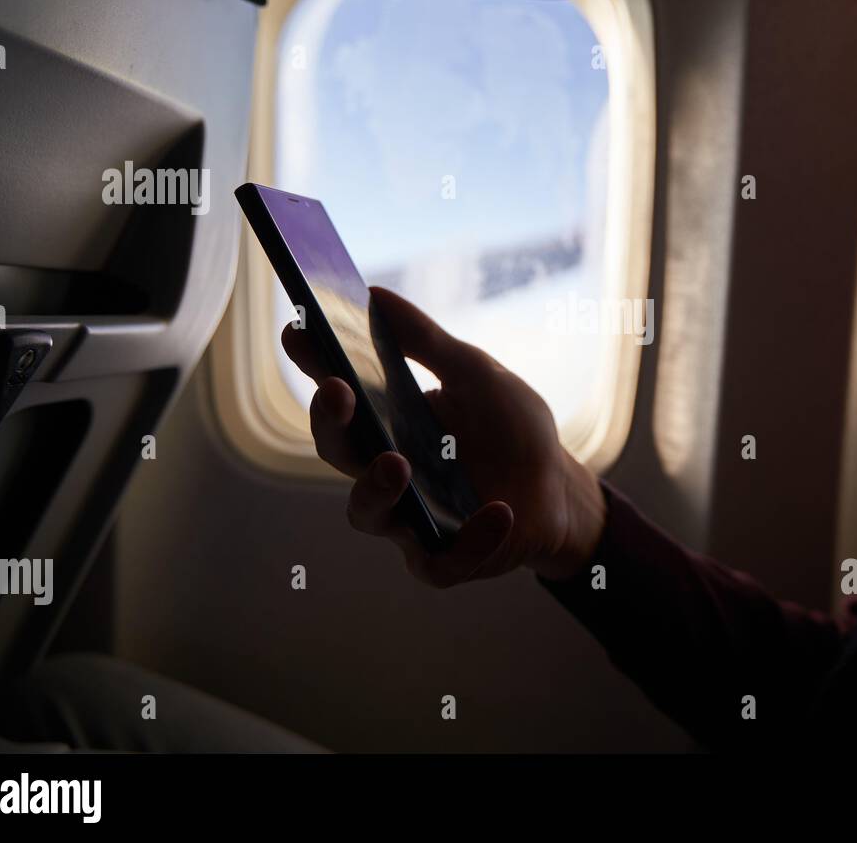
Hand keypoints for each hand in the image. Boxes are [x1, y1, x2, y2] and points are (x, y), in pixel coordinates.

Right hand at [281, 287, 605, 585]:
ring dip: (377, 489)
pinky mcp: (444, 559)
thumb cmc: (510, 429)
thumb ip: (427, 342)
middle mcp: (386, 470)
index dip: (314, 365)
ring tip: (397, 462)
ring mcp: (410, 518)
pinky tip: (498, 511)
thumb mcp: (476, 374)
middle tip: (338, 393)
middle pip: (339, 452)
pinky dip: (471, 539)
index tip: (298, 330)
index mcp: (388, 422)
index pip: (340, 393)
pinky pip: (440, 562)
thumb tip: (375, 294)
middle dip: (330, 423)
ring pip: (368, 515)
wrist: (558, 488)